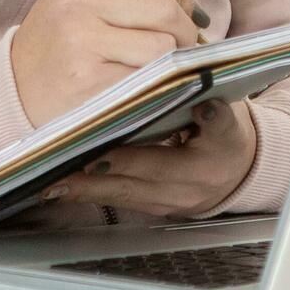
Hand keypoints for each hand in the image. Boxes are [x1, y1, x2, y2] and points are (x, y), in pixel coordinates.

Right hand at [8, 0, 203, 126]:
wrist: (10, 88)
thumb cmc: (55, 46)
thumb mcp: (78, 2)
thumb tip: (194, 8)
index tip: (183, 16)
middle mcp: (79, 3)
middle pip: (165, 9)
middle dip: (185, 32)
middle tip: (181, 49)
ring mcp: (82, 41)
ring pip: (162, 45)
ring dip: (171, 62)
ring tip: (159, 69)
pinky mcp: (88, 79)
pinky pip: (147, 78)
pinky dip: (156, 85)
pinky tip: (145, 88)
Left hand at [45, 100, 260, 217]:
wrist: (236, 173)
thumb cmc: (221, 131)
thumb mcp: (226, 109)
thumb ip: (208, 97)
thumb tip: (191, 80)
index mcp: (225, 145)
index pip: (218, 129)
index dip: (206, 118)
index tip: (188, 109)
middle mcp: (200, 178)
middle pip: (154, 168)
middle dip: (113, 161)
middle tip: (77, 151)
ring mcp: (176, 199)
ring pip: (127, 191)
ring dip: (88, 184)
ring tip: (52, 176)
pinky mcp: (156, 209)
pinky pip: (117, 201)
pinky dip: (87, 193)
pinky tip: (59, 187)